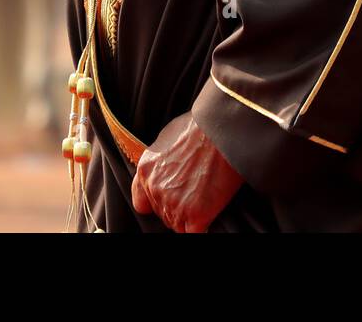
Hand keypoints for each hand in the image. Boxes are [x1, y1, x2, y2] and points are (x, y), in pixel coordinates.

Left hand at [130, 111, 243, 232]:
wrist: (221, 129)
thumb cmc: (198, 128)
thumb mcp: (166, 138)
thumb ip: (160, 163)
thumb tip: (165, 171)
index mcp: (145, 170)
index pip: (141, 203)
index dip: (156, 203)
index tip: (168, 199)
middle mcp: (155, 189)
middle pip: (163, 214)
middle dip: (177, 207)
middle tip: (195, 191)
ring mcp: (174, 204)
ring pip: (178, 225)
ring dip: (190, 217)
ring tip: (204, 196)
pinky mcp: (196, 215)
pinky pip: (193, 233)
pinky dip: (201, 228)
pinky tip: (208, 215)